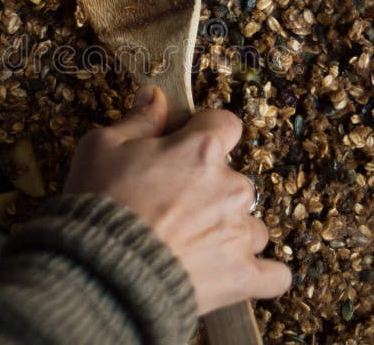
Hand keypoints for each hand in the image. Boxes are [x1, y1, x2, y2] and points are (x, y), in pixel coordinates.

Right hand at [65, 86, 291, 314]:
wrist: (100, 274)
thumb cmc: (98, 205)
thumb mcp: (102, 147)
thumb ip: (138, 120)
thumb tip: (155, 96)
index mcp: (201, 150)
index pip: (226, 124)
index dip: (206, 133)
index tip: (187, 147)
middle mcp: (230, 187)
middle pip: (235, 180)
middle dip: (210, 190)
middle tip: (173, 208)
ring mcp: (240, 234)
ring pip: (251, 226)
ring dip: (230, 232)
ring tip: (192, 248)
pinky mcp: (243, 277)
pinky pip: (274, 276)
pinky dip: (261, 275)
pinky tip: (239, 273)